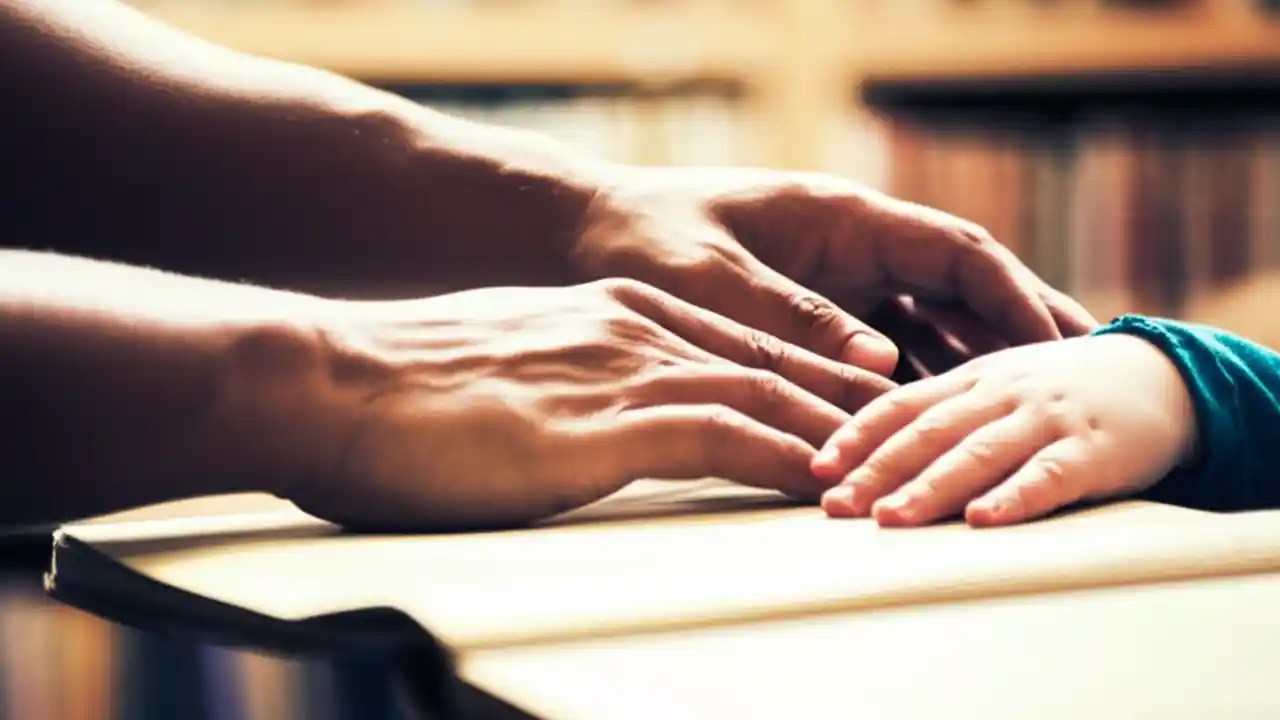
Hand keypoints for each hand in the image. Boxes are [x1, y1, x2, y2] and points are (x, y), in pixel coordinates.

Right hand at [287, 280, 894, 529]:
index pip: (733, 339)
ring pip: (763, 393)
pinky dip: (785, 458)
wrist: (331, 381)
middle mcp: (629, 326)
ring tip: (891, 462)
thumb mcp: (505, 372)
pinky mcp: (604, 422)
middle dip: (840, 395)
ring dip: (832, 430)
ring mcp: (621, 369)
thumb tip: (583, 423)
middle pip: (767, 359)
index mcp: (607, 311)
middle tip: (904, 424)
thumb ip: (565, 386)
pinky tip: (824, 485)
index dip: (800, 370)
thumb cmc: (399, 393)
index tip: (849, 399)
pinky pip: (726, 437)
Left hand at [571, 166, 1096, 375]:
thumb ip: (794, 319)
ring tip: (1026, 423)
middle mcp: (848, 248)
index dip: (1015, 297)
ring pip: (922, 326)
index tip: (1065, 343)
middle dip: (1013, 338)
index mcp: (841, 217)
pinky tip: (938, 431)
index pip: (955, 251)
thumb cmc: (642, 238)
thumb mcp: (715, 276)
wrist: (580, 232)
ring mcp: (831, 283)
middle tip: (1076, 389)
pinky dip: (911, 386)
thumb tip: (881, 367)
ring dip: (968, 369)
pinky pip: (876, 353)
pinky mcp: (807, 318)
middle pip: (956, 292)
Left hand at [810, 335, 1197, 527]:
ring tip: (889, 519)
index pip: (900, 404)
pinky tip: (982, 521)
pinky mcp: (1091, 449)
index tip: (815, 467)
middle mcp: (999, 393)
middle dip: (876, 470)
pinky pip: (1048, 476)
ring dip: (930, 488)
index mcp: (970, 379)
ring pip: (977, 453)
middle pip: (927, 432)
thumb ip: (942, 411)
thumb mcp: (996, 386)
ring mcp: (1043, 419)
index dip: (856, 435)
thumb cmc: (1059, 390)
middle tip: (834, 505)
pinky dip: (1013, 498)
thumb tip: (868, 453)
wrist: (1162, 376)